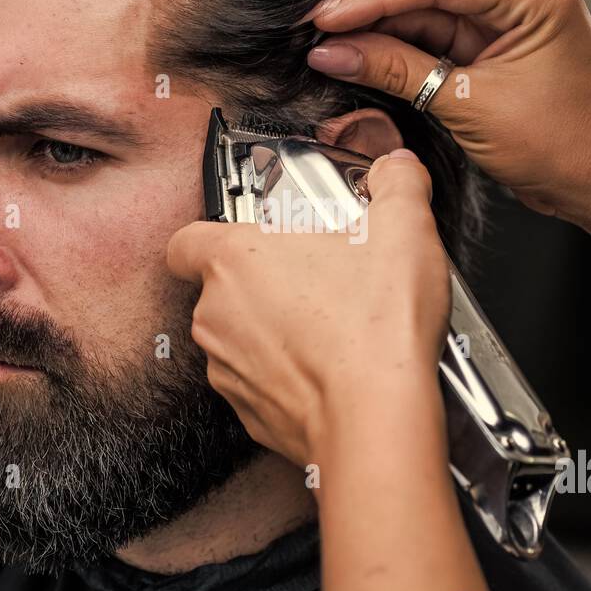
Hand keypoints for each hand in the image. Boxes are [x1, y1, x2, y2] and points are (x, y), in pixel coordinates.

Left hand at [165, 150, 449, 465]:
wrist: (377, 420)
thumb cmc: (375, 328)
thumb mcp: (404, 228)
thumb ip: (397, 184)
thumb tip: (398, 171)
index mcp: (234, 260)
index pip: (186, 240)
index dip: (213, 237)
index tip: (250, 238)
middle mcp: (216, 316)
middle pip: (223, 290)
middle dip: (266, 285)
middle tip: (319, 280)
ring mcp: (227, 369)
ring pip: (240, 340)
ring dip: (276, 333)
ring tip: (334, 327)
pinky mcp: (249, 415)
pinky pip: (261, 386)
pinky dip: (289, 378)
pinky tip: (333, 370)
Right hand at [305, 0, 590, 257]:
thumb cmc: (563, 148)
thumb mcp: (469, 108)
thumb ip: (397, 71)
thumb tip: (333, 52)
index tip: (327, 18)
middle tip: (324, 12)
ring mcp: (510, 5)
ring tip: (334, 27)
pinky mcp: (495, 30)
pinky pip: (437, 13)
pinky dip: (398, 23)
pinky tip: (363, 40)